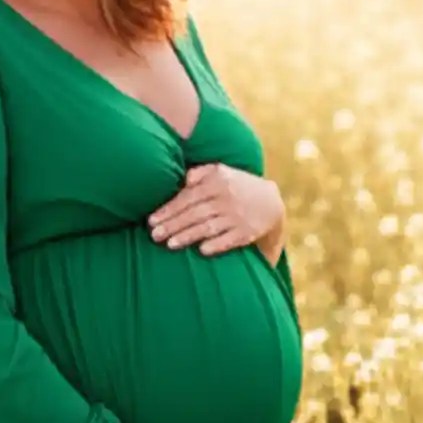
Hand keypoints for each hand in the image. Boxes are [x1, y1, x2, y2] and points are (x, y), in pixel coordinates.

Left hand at [147, 163, 286, 258]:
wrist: (271, 203)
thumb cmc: (237, 187)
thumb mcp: (223, 172)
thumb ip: (202, 172)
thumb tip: (185, 179)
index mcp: (218, 181)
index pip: (188, 197)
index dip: (169, 209)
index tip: (151, 220)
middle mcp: (227, 198)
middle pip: (195, 213)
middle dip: (173, 225)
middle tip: (154, 235)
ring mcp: (238, 216)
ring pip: (208, 227)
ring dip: (188, 236)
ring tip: (169, 244)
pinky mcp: (248, 232)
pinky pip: (230, 240)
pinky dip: (216, 244)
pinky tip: (201, 250)